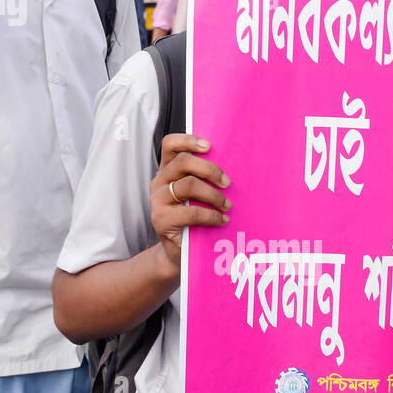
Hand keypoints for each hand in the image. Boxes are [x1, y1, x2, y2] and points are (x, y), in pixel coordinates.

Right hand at [150, 133, 230, 278]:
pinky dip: (211, 216)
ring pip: (188, 185)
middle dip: (210, 169)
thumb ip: (204, 179)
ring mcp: (158, 201)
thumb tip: (234, 165)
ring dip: (213, 195)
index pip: (170, 145)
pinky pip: (190, 212)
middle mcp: (160, 182)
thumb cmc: (193, 219)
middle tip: (227, 183)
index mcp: (168, 170)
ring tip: (227, 205)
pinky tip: (221, 220)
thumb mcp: (196, 195)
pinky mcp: (161, 220)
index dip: (188, 140)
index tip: (209, 146)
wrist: (178, 252)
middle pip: (183, 162)